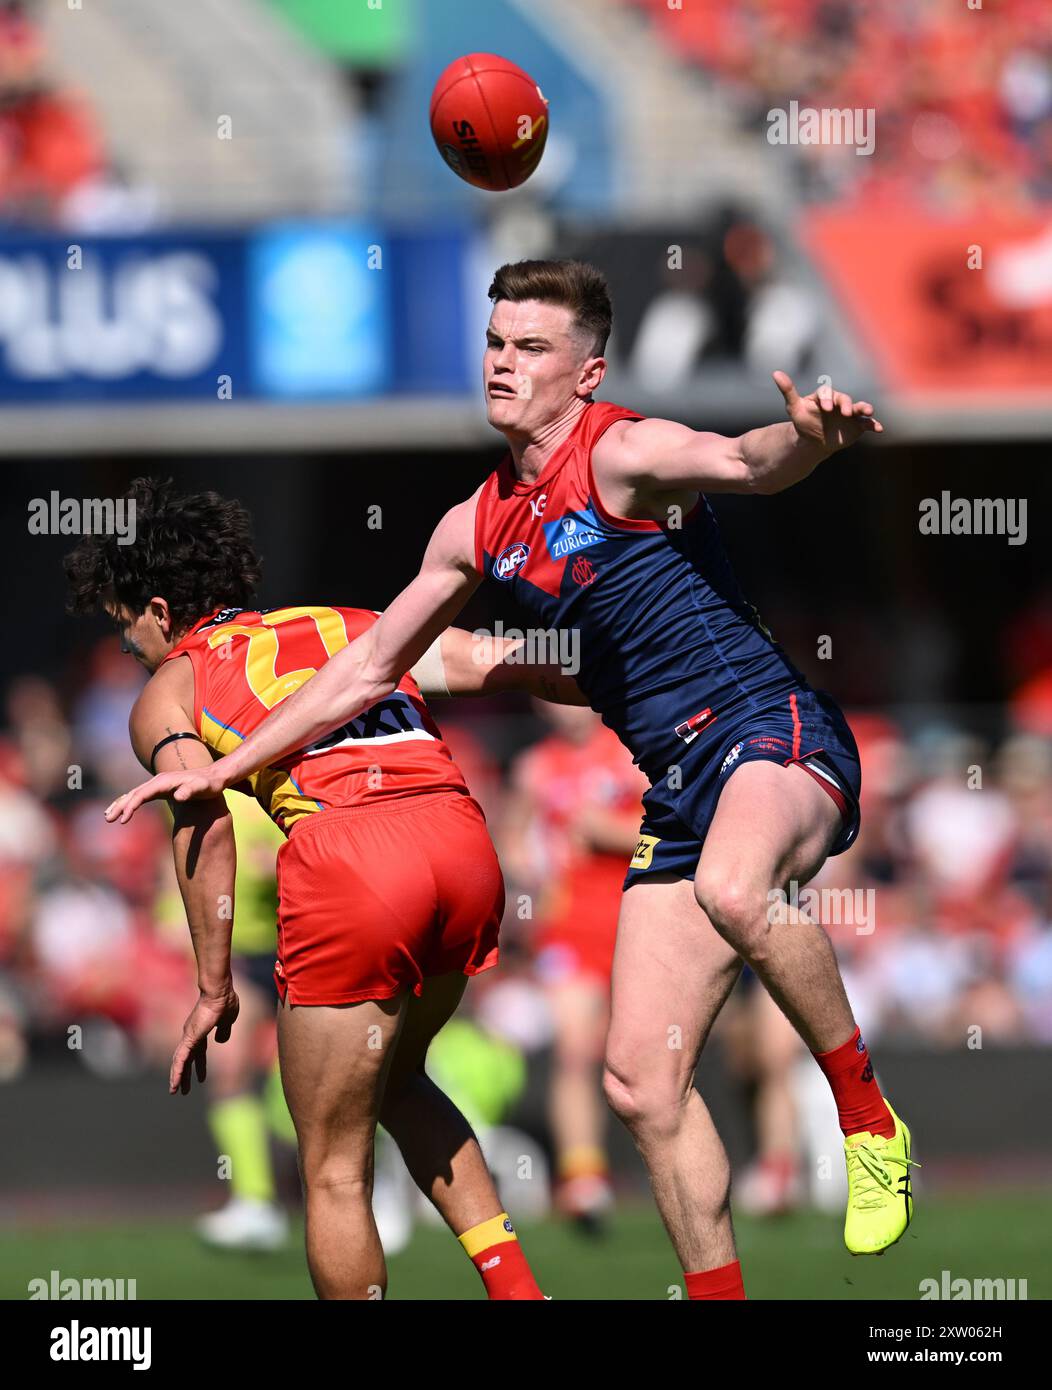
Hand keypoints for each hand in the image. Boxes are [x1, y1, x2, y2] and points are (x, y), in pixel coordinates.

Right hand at [105, 763, 226, 824]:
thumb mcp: (203, 788)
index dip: (132, 806)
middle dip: (120, 806)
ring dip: (121, 804)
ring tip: (108, 816)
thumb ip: (191, 791)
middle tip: (107, 819)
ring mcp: (160, 784)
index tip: (123, 819)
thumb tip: (178, 796)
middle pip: (134, 793)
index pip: (142, 794)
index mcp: (165, 781)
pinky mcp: (162, 789)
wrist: (216, 776)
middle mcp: (159, 780)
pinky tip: (124, 810)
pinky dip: (131, 802)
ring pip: (135, 794)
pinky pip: (142, 796)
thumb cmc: (210, 784)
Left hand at [170, 987, 239, 1095]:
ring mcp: (189, 1036)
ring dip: (177, 1077)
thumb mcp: (228, 1021)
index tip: (201, 1078)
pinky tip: (174, 1082)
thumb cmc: (225, 1002)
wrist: (220, 992)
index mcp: (201, 1031)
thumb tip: (221, 1041)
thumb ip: (224, 1031)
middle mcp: (192, 1034)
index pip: (198, 1053)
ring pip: (180, 1061)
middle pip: (187, 1059)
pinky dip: (176, 1071)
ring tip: (174, 1091)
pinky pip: (180, 1058)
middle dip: (185, 1075)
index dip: (199, 1066)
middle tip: (182, 1090)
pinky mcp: (189, 1038)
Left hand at [773, 370, 882, 452]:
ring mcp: (850, 413)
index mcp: (825, 396)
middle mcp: (840, 402)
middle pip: (845, 399)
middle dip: (846, 404)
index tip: (826, 408)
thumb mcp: (794, 408)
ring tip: (868, 412)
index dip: (827, 399)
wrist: (814, 441)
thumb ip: (788, 391)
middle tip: (845, 412)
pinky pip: (868, 424)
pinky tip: (879, 429)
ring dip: (865, 409)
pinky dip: (874, 425)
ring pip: (860, 408)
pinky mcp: (858, 425)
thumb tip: (775, 372)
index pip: (827, 393)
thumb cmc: (803, 422)